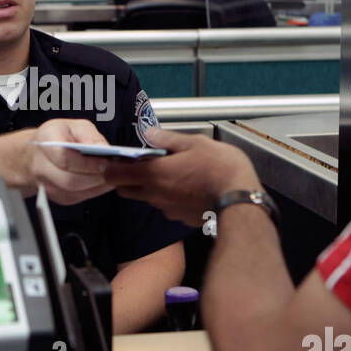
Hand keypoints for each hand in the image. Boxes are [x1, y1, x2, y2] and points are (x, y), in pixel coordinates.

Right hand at [28, 119, 116, 204]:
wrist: (35, 155)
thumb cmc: (57, 137)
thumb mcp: (74, 126)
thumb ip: (89, 136)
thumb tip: (104, 150)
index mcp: (45, 142)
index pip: (65, 158)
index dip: (88, 164)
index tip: (107, 162)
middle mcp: (40, 166)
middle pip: (70, 181)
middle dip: (96, 178)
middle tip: (114, 172)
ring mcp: (46, 185)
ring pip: (75, 192)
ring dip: (98, 186)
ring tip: (112, 176)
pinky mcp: (56, 196)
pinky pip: (78, 197)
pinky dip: (94, 191)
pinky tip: (103, 181)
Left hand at [101, 126, 260, 225]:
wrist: (240, 198)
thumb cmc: (220, 168)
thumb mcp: (194, 143)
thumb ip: (166, 139)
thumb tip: (149, 133)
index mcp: (153, 173)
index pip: (115, 175)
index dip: (111, 167)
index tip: (115, 160)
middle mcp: (155, 194)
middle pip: (125, 190)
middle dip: (126, 179)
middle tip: (139, 165)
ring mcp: (167, 208)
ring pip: (147, 198)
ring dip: (150, 187)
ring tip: (170, 172)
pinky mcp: (180, 217)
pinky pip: (166, 206)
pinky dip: (169, 197)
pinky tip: (185, 187)